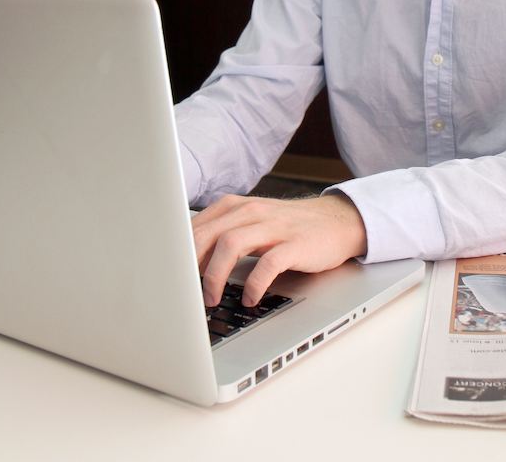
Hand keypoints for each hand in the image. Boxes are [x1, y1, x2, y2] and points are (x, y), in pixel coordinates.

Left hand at [192, 193, 367, 306]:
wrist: (337, 221)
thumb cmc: (289, 227)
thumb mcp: (252, 224)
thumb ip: (222, 234)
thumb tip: (186, 262)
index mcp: (236, 207)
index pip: (195, 226)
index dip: (177, 253)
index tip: (169, 276)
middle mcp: (252, 212)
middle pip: (207, 234)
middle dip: (189, 266)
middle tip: (185, 293)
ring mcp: (274, 227)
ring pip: (231, 244)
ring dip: (214, 275)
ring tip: (211, 298)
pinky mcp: (295, 244)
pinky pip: (268, 264)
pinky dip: (254, 283)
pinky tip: (250, 298)